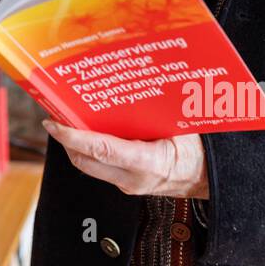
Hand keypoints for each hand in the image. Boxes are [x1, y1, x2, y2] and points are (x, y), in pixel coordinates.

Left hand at [43, 121, 208, 198]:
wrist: (210, 177)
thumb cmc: (199, 150)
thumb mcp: (180, 124)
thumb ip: (154, 109)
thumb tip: (132, 81)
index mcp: (148, 161)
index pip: (101, 150)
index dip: (73, 136)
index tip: (54, 123)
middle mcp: (133, 178)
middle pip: (85, 161)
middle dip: (65, 140)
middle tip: (54, 115)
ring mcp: (129, 184)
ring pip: (89, 166)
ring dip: (74, 145)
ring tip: (66, 121)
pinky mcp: (126, 184)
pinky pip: (100, 167)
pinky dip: (90, 150)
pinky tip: (88, 133)